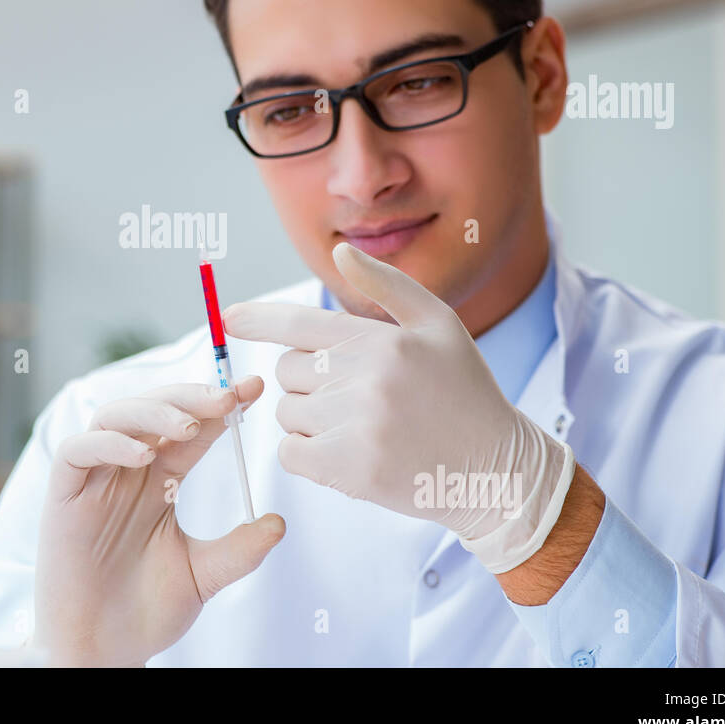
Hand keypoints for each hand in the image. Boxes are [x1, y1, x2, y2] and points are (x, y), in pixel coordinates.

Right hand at [34, 378, 284, 665]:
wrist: (105, 653)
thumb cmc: (145, 613)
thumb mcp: (203, 575)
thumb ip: (239, 549)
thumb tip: (278, 523)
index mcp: (161, 482)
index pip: (192, 428)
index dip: (220, 407)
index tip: (254, 390)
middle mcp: (127, 472)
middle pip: (154, 410)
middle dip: (191, 397)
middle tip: (228, 398)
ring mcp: (94, 481)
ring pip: (114, 417)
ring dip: (153, 411)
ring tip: (189, 426)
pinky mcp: (63, 497)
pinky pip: (77, 451)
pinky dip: (108, 444)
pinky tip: (143, 456)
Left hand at [222, 242, 574, 574]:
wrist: (497, 472)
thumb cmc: (465, 391)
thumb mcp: (439, 324)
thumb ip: (386, 286)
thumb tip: (340, 252)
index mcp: (382, 341)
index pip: (299, 323)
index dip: (257, 319)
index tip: (228, 316)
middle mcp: (365, 380)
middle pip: (288, 371)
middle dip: (309, 381)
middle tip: (355, 396)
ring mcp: (356, 427)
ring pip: (288, 413)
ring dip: (309, 420)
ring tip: (360, 426)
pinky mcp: (349, 471)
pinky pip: (289, 453)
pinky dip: (305, 454)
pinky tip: (345, 453)